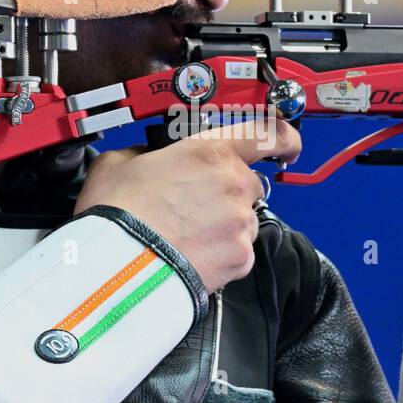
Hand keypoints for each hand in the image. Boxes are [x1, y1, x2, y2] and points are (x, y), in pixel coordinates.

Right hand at [74, 118, 301, 293]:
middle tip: (194, 204)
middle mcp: (234, 184)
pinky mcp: (241, 258)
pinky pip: (240, 251)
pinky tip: (193, 254)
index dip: (282, 136)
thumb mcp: (116, 164)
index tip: (286, 142)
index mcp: (210, 152)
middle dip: (228, 192)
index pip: (265, 134)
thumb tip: (144, 158)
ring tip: (188, 234)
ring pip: (244, 219)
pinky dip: (222, 253)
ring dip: (225, 224)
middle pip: (248, 183)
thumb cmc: (117, 214)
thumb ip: (141, 153)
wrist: (119, 268)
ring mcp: (241, 223)